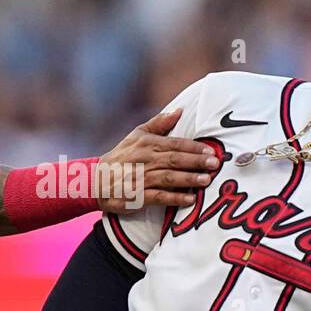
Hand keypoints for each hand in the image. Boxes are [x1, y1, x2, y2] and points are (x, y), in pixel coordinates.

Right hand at [96, 108, 218, 213]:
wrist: (95, 180)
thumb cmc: (121, 156)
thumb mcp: (136, 135)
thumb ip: (159, 124)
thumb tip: (179, 111)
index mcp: (146, 144)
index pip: (174, 144)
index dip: (193, 148)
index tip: (211, 151)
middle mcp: (144, 160)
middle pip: (174, 160)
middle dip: (196, 162)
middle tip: (215, 164)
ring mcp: (140, 179)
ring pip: (168, 178)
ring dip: (188, 179)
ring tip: (206, 181)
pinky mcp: (137, 197)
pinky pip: (158, 197)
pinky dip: (174, 198)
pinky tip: (189, 200)